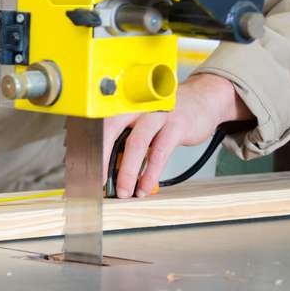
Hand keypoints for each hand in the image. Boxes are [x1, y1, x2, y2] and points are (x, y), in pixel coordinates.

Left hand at [102, 73, 251, 197]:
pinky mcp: (177, 126)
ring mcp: (158, 114)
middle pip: (112, 130)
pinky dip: (150, 173)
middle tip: (98, 181)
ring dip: (127, 172)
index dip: (91, 145)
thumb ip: (126, 135)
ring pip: (136, 144)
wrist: (203, 98)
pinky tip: (146, 186)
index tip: (86, 166)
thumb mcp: (142, 118)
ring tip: (124, 192)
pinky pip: (159, 153)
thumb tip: (108, 164)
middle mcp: (137, 106)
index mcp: (124, 104)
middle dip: (103, 158)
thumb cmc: (166, 112)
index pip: (100, 123)